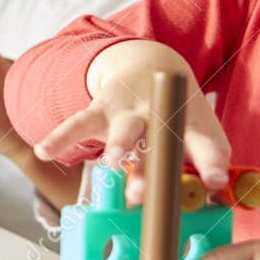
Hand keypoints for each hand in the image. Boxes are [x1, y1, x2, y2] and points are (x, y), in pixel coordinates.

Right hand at [33, 40, 230, 204]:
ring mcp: (129, 111)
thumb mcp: (200, 133)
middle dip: (153, 167)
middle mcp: (161, 115)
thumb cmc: (178, 113)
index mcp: (190, 125)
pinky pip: (79, 123)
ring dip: (119, 146)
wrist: (150, 63)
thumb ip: (209, 165)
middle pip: (160, 142)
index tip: (214, 181)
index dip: (211, 162)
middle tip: (146, 193)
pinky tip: (44, 151)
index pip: (205, 143)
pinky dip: (61, 137)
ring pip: (123, 130)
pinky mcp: (101, 109)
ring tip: (111, 164)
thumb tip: (214, 196)